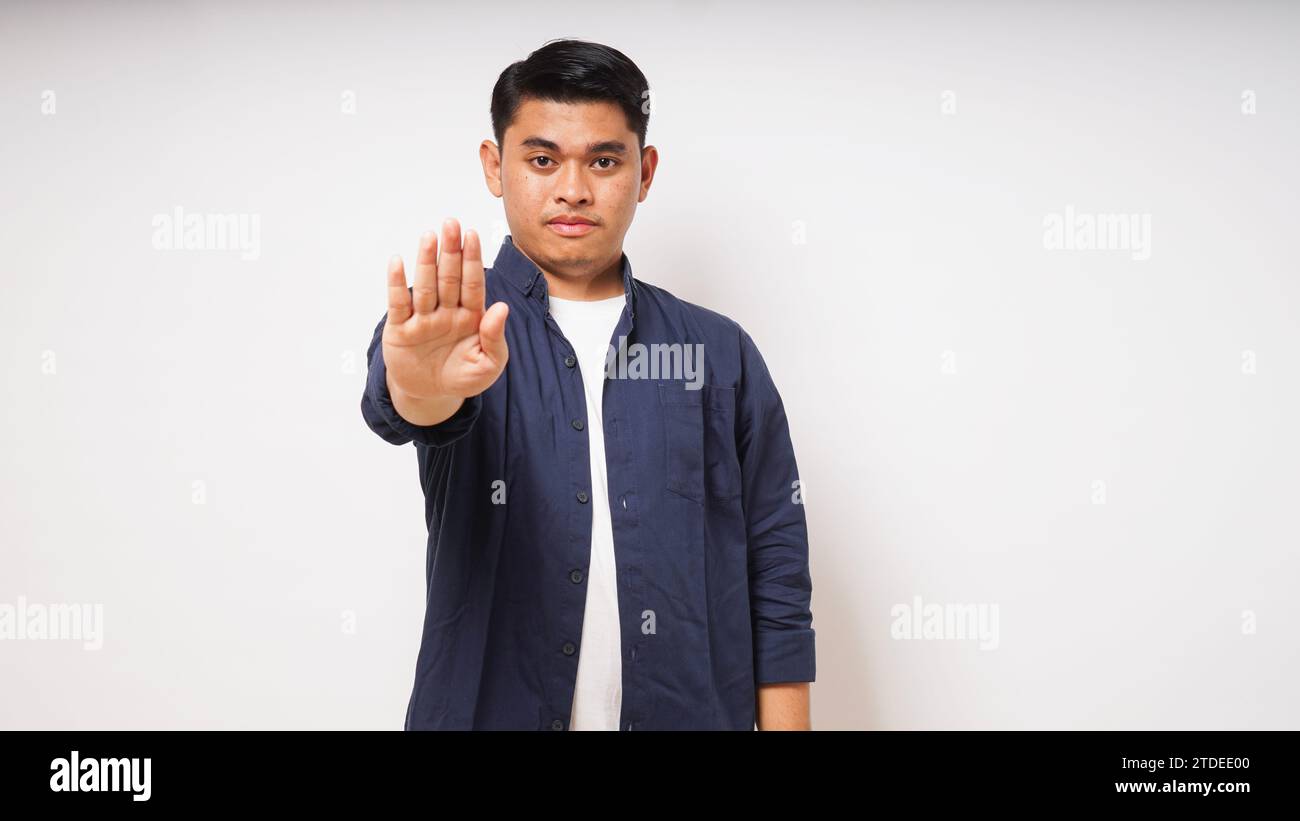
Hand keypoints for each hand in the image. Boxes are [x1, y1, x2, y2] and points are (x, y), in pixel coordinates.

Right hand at [382, 219, 509, 408]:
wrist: (431, 394)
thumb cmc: (462, 376)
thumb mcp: (488, 365)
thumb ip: (495, 338)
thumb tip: (502, 308)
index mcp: (470, 316)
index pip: (473, 284)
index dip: (472, 260)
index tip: (473, 235)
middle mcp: (446, 311)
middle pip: (449, 277)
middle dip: (451, 251)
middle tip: (451, 223)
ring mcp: (423, 318)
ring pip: (426, 286)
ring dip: (427, 261)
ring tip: (429, 236)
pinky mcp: (401, 329)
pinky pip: (398, 304)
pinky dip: (396, 284)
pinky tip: (397, 262)